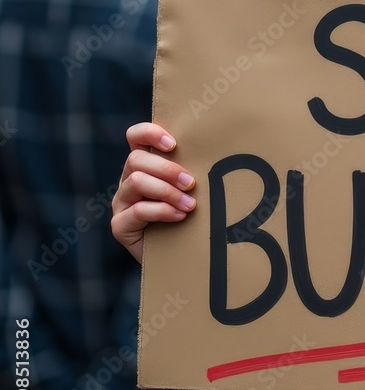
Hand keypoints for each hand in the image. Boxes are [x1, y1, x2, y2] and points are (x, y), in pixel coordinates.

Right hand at [111, 122, 195, 262]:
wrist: (180, 256)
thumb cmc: (191, 216)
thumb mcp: (190, 188)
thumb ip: (192, 170)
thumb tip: (219, 151)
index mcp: (145, 164)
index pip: (136, 137)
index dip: (150, 133)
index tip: (174, 145)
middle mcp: (128, 180)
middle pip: (136, 159)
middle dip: (167, 169)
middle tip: (191, 183)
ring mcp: (122, 202)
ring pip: (137, 182)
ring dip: (167, 191)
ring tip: (190, 204)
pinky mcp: (120, 225)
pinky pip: (138, 211)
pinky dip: (162, 211)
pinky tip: (180, 216)